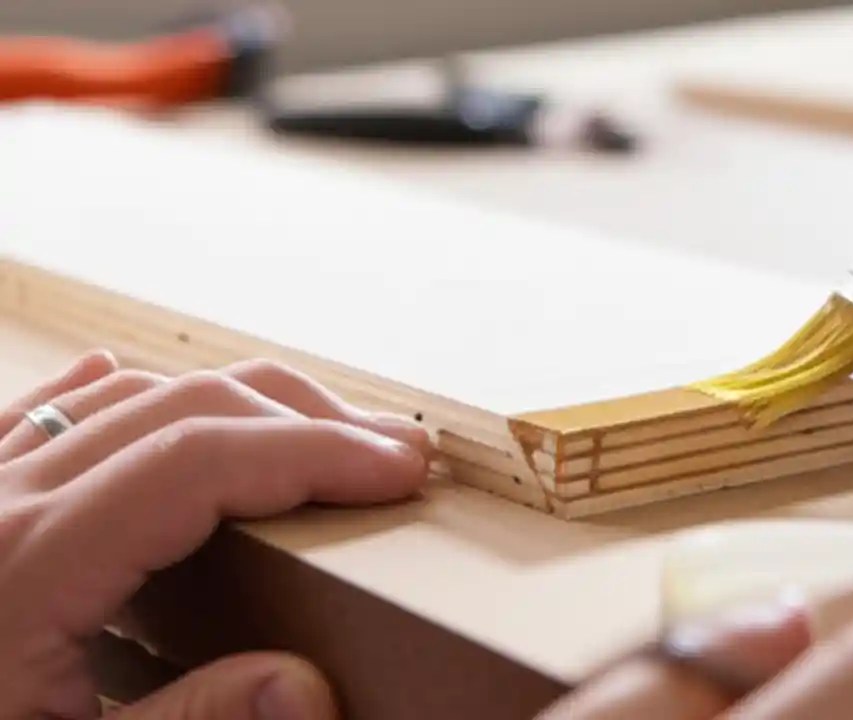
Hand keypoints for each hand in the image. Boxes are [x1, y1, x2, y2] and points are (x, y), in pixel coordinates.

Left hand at [0, 351, 430, 718]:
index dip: (313, 453)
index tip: (398, 471)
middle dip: (304, 419)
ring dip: (232, 402)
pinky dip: (100, 392)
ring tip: (315, 430)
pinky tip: (121, 376)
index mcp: (24, 565)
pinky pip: (31, 414)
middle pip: (179, 407)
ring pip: (121, 396)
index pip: (198, 462)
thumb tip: (308, 688)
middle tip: (396, 453)